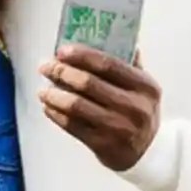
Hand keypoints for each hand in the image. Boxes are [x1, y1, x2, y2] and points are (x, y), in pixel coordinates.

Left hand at [38, 45, 161, 170]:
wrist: (147, 153)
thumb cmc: (140, 112)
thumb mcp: (144, 88)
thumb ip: (129, 64)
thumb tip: (109, 36)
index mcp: (144, 86)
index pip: (109, 64)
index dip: (82, 55)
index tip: (61, 50)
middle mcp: (133, 107)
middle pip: (88, 83)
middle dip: (62, 72)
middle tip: (46, 67)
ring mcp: (118, 127)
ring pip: (76, 106)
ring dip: (54, 95)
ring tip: (43, 90)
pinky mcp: (103, 145)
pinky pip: (72, 126)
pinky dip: (55, 114)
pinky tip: (48, 107)